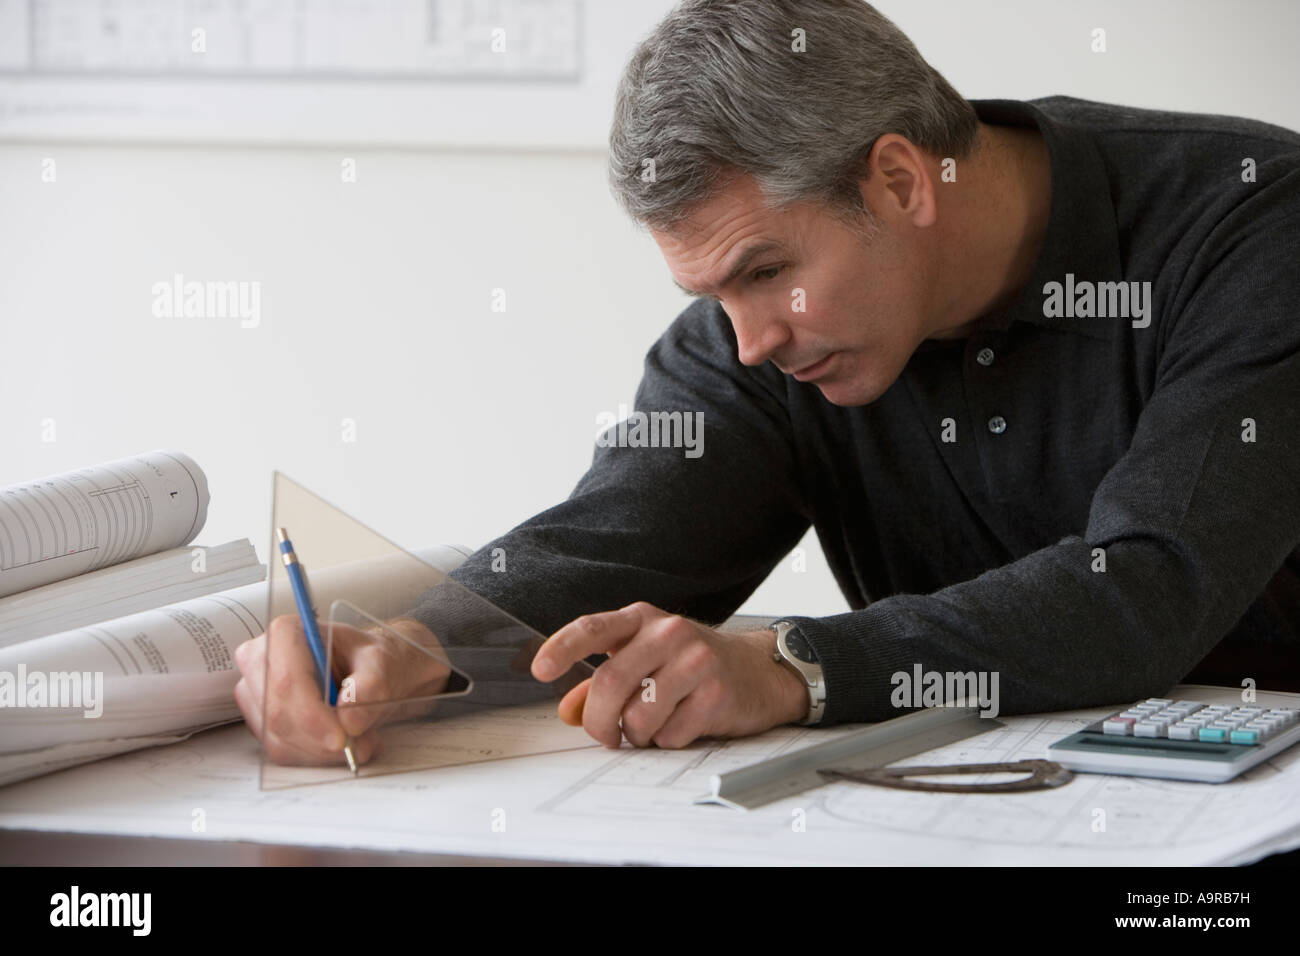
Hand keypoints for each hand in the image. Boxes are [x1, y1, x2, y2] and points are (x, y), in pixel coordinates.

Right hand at [233, 614, 452, 765]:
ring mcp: (254, 692)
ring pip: (279, 737)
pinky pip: (281, 750)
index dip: (311, 715)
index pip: (287, 681)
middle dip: (321, 739)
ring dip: (323, 751)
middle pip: (278, 714)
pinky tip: (340, 743)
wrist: (367, 672)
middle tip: (361, 746)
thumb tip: (351, 719)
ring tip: (361, 741)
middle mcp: (261, 660)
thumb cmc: (368, 660)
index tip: (342, 738)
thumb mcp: (382, 663)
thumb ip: (371, 685)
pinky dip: (316, 756)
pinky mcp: (260, 721)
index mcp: (286, 633)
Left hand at [529, 602, 808, 748]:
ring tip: (655, 724)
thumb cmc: (694, 664)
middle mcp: (668, 632)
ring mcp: (695, 661)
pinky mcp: (716, 693)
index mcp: (643, 620)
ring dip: (639, 734)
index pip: (593, 628)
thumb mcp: (647, 660)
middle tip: (605, 736)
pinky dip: (669, 739)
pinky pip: (670, 733)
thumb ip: (604, 682)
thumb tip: (569, 710)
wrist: (760, 670)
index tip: (539, 669)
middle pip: (609, 682)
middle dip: (599, 721)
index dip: (562, 648)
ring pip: (638, 715)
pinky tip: (684, 723)